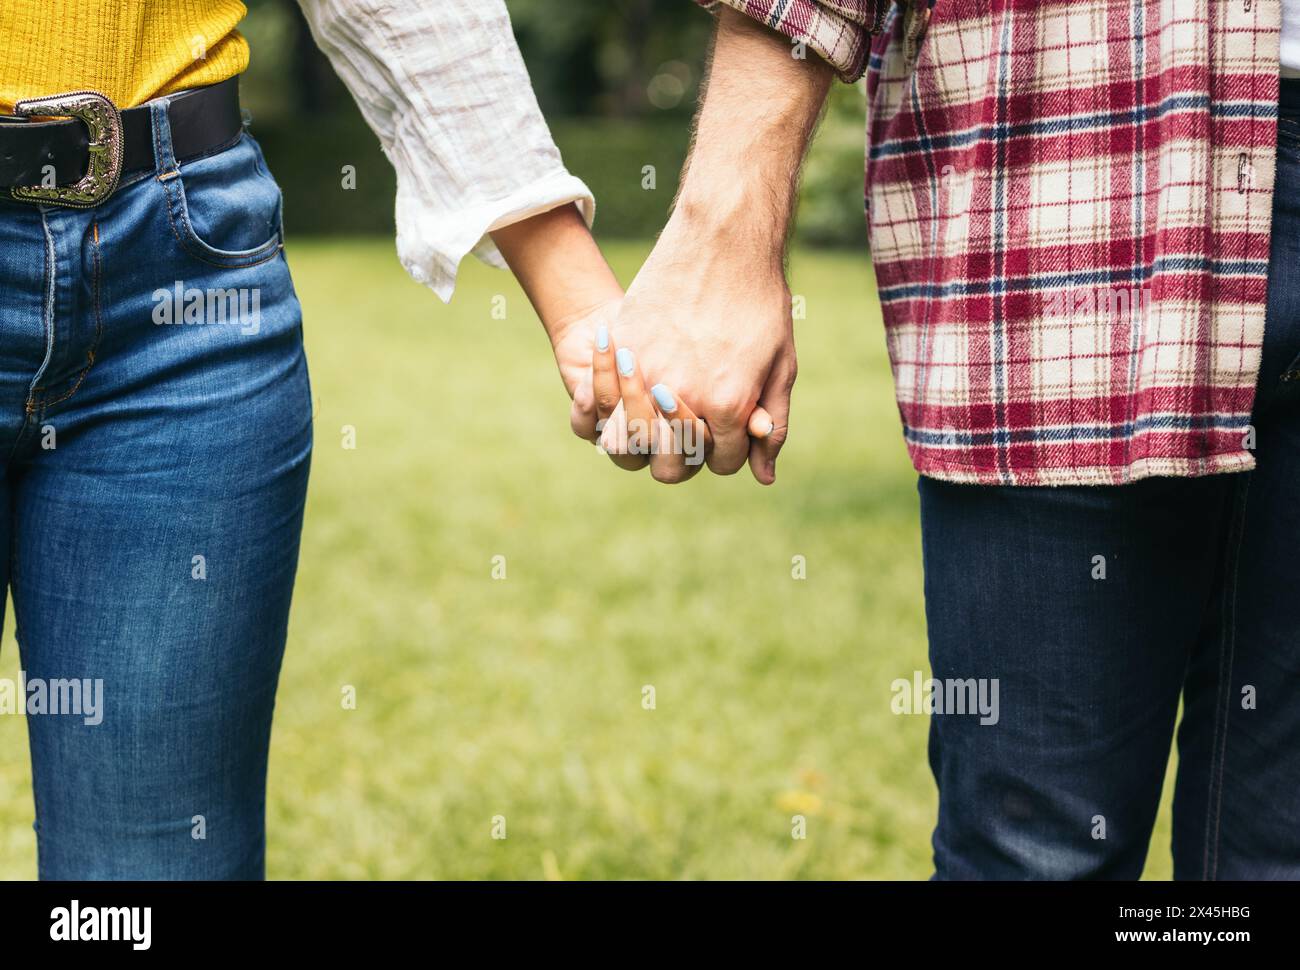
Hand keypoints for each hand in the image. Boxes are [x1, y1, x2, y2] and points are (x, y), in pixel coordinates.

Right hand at [602, 209, 790, 483]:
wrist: (723, 240)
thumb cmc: (761, 302)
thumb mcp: (780, 366)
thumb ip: (773, 424)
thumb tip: (764, 476)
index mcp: (729, 407)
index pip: (722, 463)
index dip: (727, 452)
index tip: (727, 428)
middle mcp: (683, 398)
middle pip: (673, 467)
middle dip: (685, 456)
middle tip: (690, 429)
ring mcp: (646, 375)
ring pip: (631, 441)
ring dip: (646, 433)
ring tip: (659, 410)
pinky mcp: (623, 348)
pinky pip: (607, 398)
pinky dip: (616, 401)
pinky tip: (634, 385)